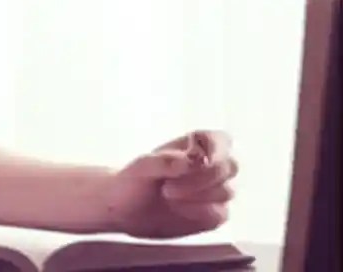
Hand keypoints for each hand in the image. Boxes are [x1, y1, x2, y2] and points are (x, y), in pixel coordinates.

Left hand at [105, 130, 239, 238]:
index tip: (196, 158)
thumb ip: (165, 160)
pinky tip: (177, 209)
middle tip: (169, 186)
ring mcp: (215, 191)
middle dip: (205, 176)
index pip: (221, 140)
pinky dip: (199, 212)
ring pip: (227, 191)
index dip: (215, 149)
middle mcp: (211, 166)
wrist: (125, 210)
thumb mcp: (142, 167)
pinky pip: (221, 214)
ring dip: (197, 195)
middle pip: (231, 166)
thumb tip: (193, 160)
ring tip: (167, 194)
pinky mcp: (214, 215)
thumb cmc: (133, 180)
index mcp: (197, 144)